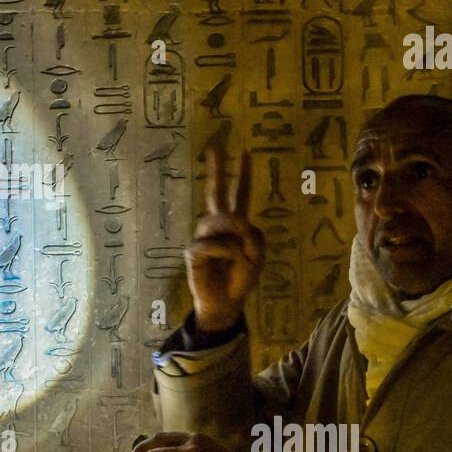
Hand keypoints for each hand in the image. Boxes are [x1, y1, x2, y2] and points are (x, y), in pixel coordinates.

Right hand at [185, 144, 263, 331]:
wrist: (226, 304)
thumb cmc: (240, 279)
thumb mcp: (258, 256)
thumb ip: (253, 235)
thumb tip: (237, 220)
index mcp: (236, 225)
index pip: (239, 194)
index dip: (242, 174)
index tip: (245, 151)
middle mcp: (217, 226)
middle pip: (215, 192)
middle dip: (217, 170)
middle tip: (216, 147)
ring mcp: (204, 237)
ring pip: (217, 222)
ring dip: (232, 237)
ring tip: (241, 255)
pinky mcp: (193, 252)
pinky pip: (209, 244)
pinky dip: (223, 252)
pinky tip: (228, 260)